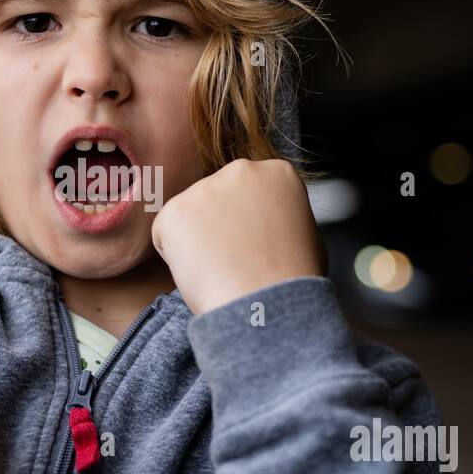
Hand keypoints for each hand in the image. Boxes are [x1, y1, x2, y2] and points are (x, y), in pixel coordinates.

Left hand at [151, 158, 324, 316]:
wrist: (267, 303)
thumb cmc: (292, 281)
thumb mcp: (306, 234)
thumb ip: (280, 215)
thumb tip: (267, 222)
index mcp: (276, 172)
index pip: (248, 193)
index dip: (249, 225)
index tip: (258, 247)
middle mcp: (240, 170)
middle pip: (216, 199)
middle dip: (219, 225)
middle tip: (236, 260)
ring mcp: (205, 187)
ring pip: (189, 217)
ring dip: (197, 241)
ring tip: (222, 269)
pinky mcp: (174, 210)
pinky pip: (166, 234)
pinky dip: (175, 256)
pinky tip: (202, 271)